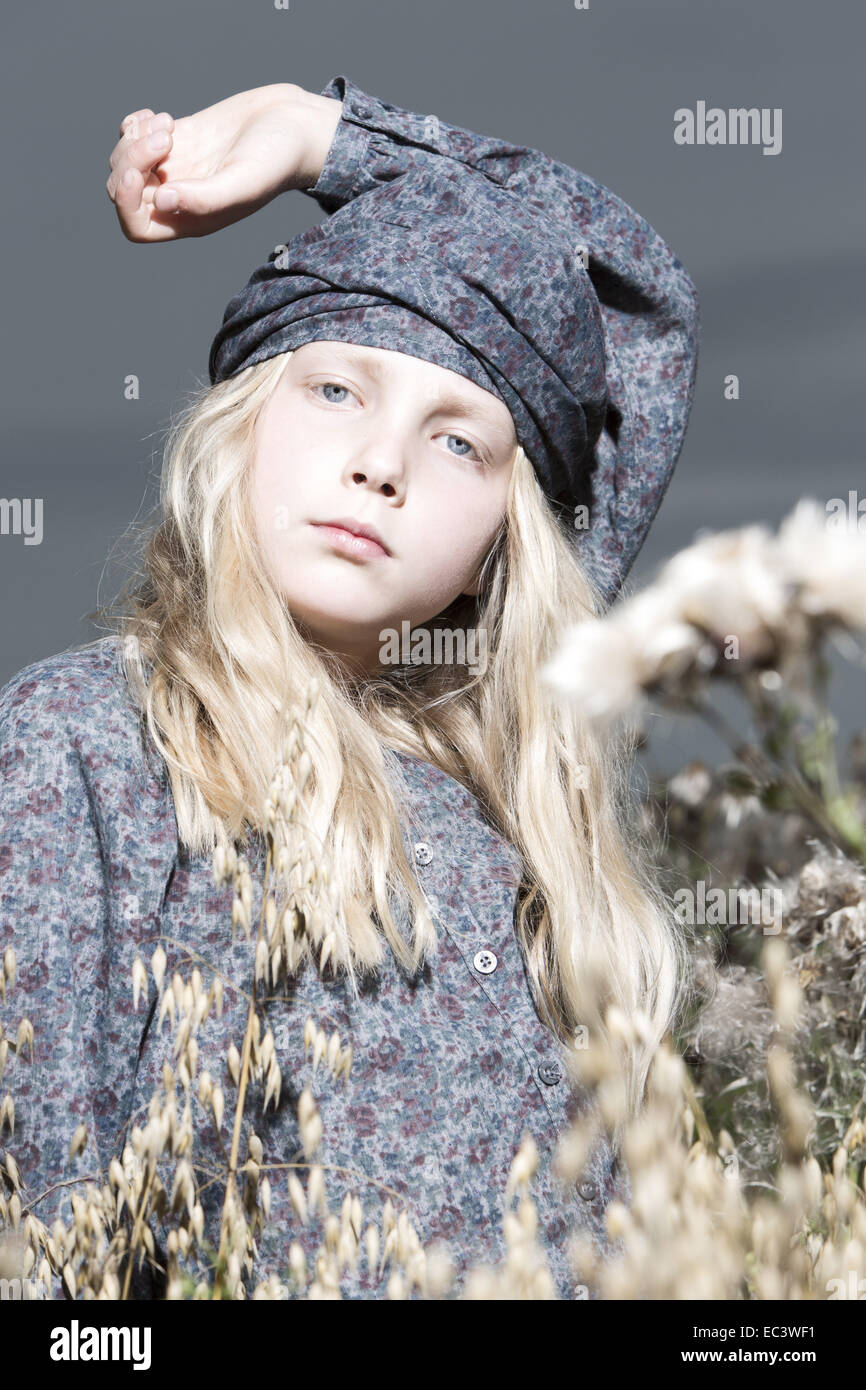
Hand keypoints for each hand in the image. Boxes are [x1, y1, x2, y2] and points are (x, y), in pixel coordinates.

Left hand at [105, 84, 342, 241]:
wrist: (295, 124)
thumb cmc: (278, 159)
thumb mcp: (245, 181)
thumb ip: (205, 198)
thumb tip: (163, 201)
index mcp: (193, 219)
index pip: (136, 226)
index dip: (125, 202)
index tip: (138, 172)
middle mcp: (180, 197)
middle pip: (125, 189)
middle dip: (132, 160)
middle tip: (166, 137)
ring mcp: (177, 167)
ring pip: (126, 160)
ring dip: (136, 138)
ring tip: (168, 125)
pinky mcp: (178, 139)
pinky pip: (135, 136)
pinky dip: (136, 124)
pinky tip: (160, 117)